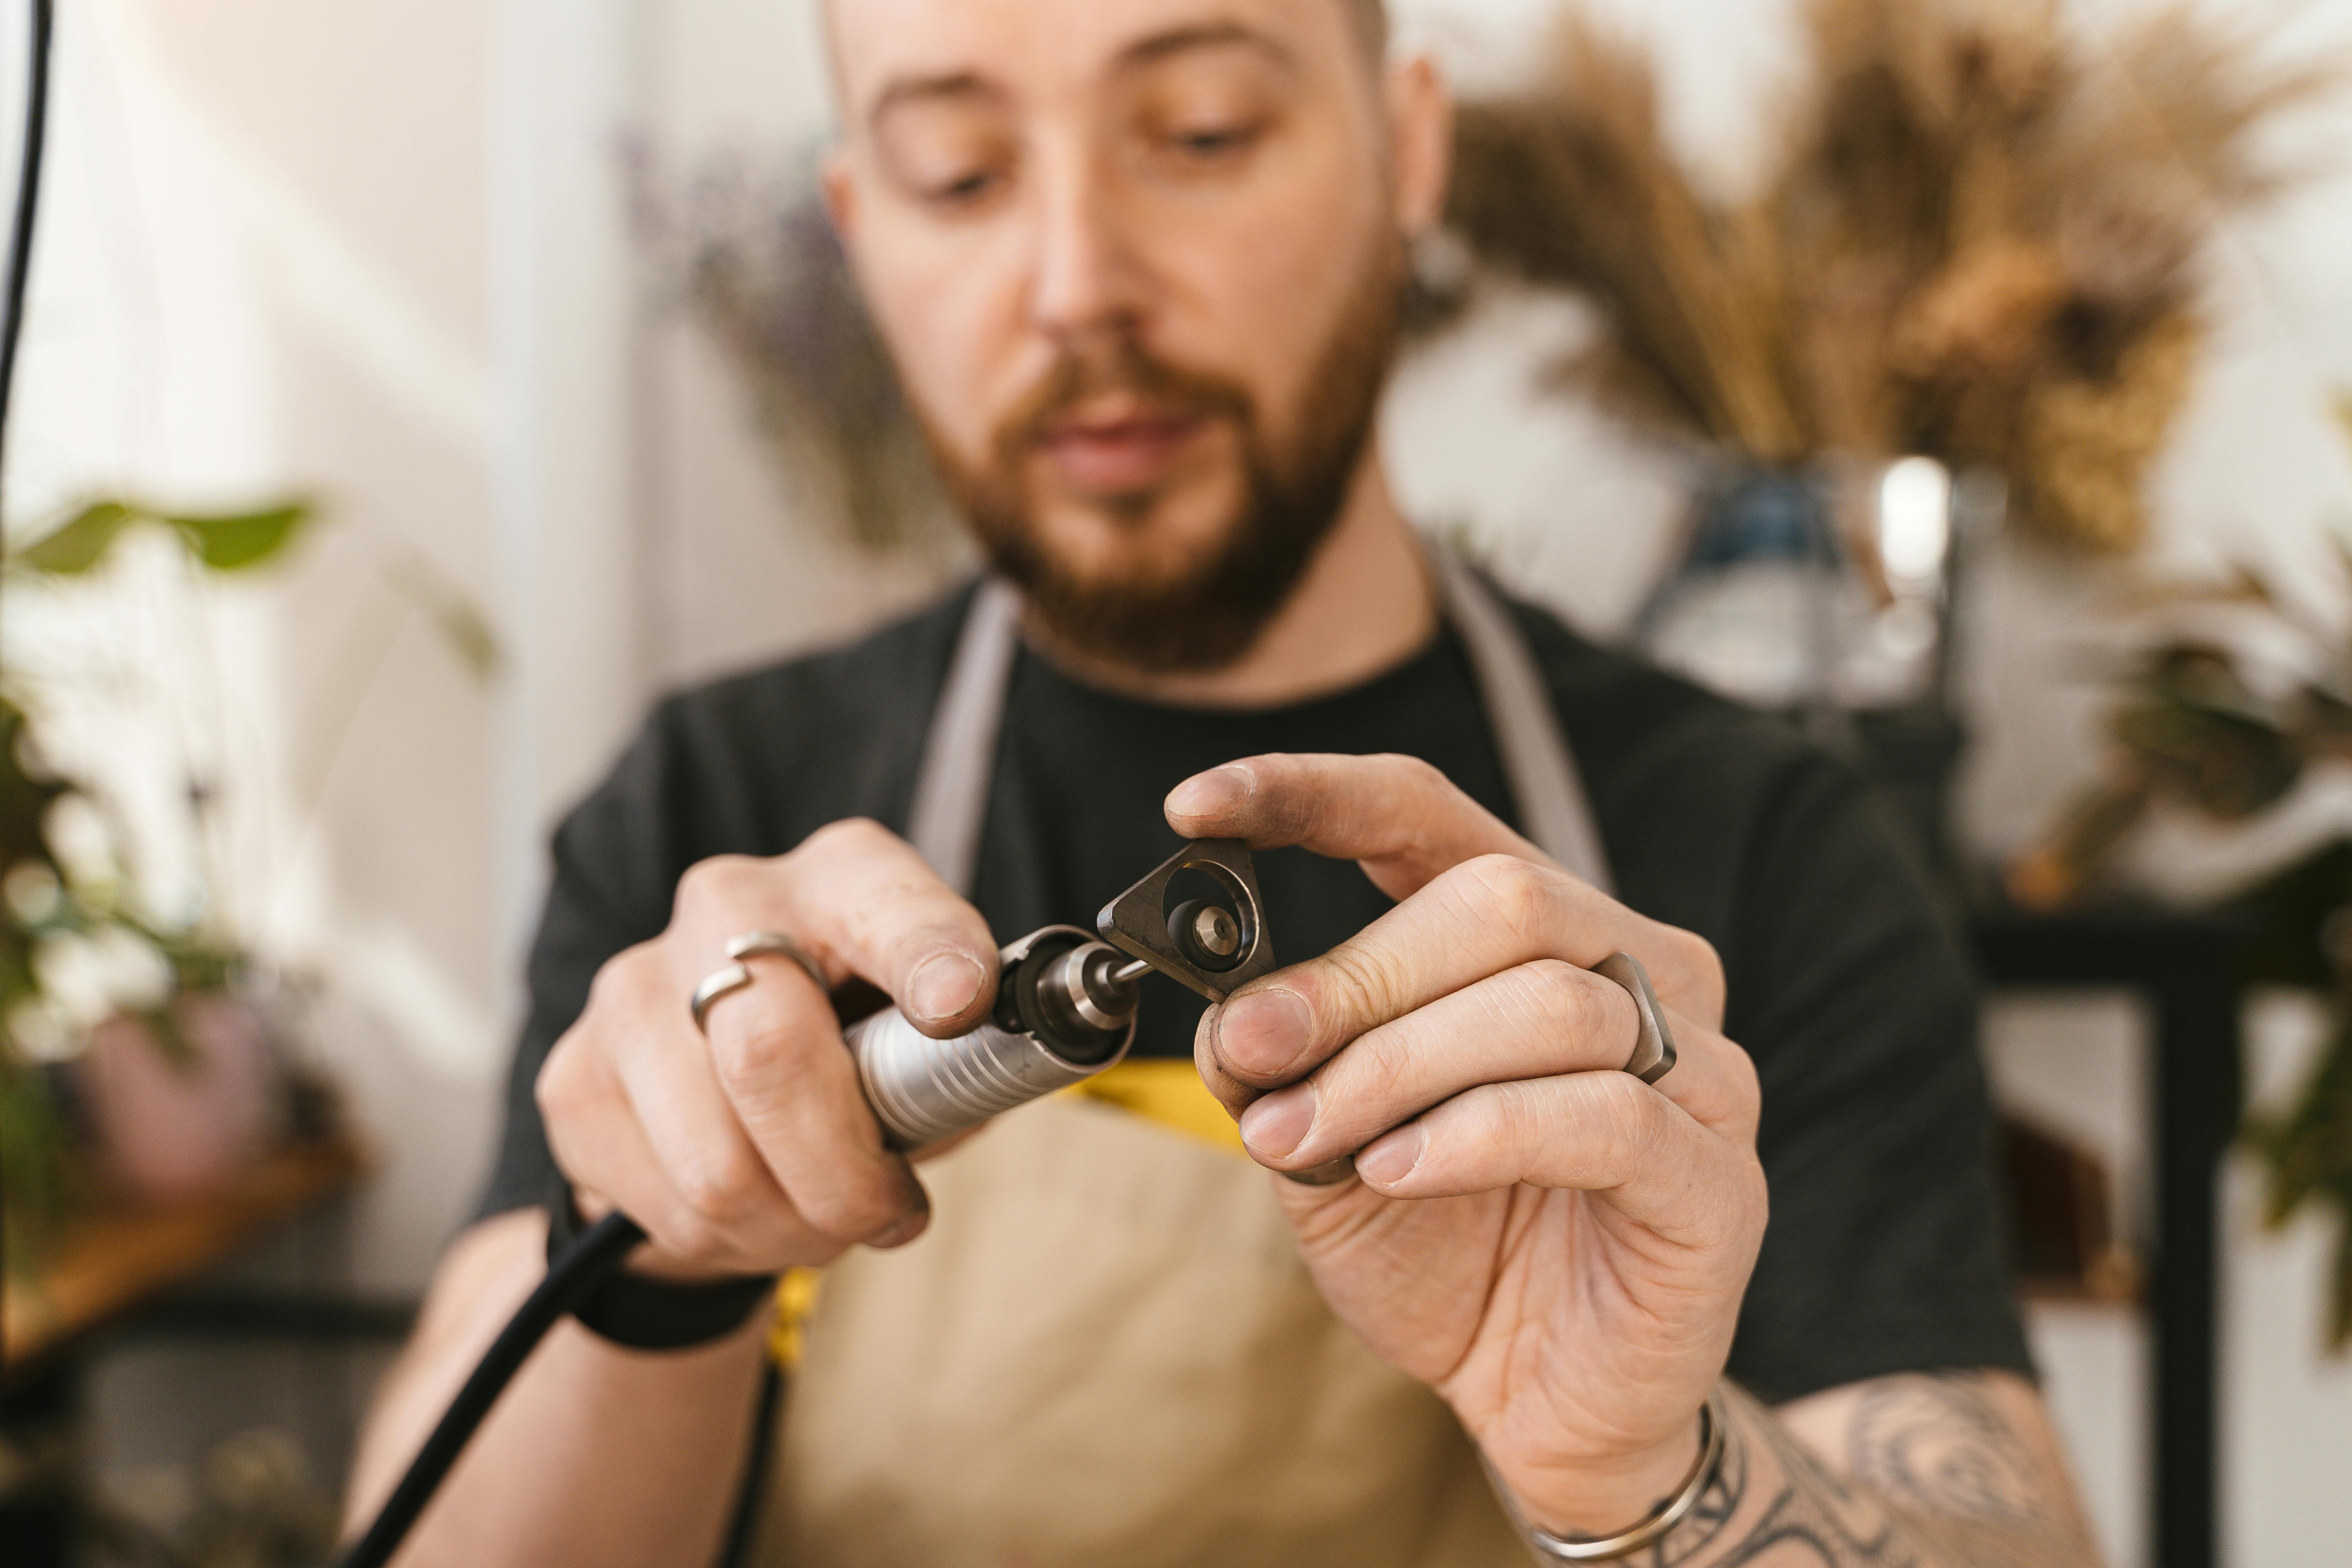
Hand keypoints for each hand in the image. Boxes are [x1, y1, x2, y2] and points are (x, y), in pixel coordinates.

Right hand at [535, 820, 1001, 1280]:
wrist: (712, 1085)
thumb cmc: (855, 1051)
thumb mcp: (932, 1037)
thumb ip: (969, 1056)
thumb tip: (993, 1081)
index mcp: (842, 877)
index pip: (888, 905)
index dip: (928, 955)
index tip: (959, 1007)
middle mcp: (725, 906)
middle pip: (772, 1057)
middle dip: (846, 1177)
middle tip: (888, 1215)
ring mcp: (632, 987)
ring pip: (718, 1162)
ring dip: (793, 1226)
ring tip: (825, 1220)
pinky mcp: (576, 1076)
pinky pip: (670, 1204)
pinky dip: (731, 1240)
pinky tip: (755, 1211)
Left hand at [1166, 755, 1766, 1536]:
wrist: (1539, 1406)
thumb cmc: (1446, 1250)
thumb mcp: (1325, 1144)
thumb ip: (1282, 1064)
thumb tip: (1229, 1010)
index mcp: (1540, 931)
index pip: (1428, 812)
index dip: (1314, 794)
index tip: (1197, 806)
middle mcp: (1637, 971)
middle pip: (1496, 900)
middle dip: (1354, 977)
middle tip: (1256, 1054)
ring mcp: (1699, 1071)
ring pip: (1544, 1002)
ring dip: (1395, 1069)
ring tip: (1306, 1135)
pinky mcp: (1717, 1179)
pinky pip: (1602, 1116)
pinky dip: (1478, 1134)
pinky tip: (1399, 1169)